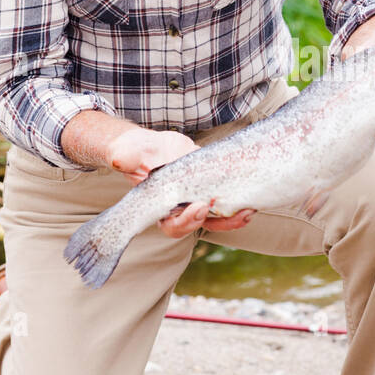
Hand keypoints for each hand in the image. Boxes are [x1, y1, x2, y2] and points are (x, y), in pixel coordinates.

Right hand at [107, 126, 255, 238]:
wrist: (149, 148)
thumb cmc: (133, 154)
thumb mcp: (126, 155)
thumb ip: (125, 159)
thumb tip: (121, 160)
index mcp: (160, 210)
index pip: (173, 225)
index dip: (187, 221)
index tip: (200, 206)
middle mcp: (181, 208)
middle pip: (202, 224)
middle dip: (219, 221)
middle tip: (235, 211)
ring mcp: (197, 197)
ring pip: (218, 215)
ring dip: (234, 215)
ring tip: (248, 210)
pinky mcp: (211, 182)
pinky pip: (228, 196)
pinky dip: (239, 199)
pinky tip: (252, 196)